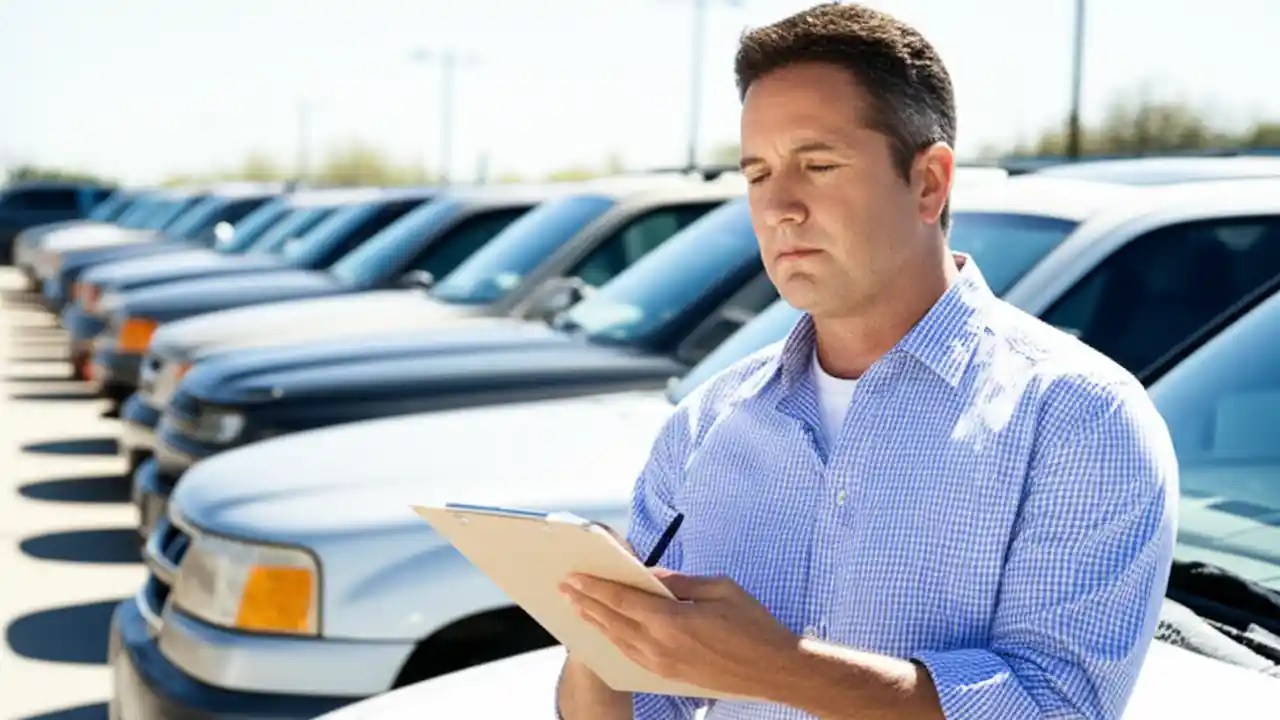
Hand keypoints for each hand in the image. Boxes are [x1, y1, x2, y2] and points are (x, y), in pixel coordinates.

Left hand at [560, 570, 800, 698]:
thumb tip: (649, 575)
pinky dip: (614, 640)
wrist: (774, 669)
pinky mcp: (670, 675)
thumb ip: (679, 581)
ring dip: (595, 622)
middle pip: (612, 621)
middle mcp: (661, 646)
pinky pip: (632, 656)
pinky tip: (607, 632)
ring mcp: (664, 665)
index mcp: (672, 621)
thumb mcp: (719, 588)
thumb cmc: (753, 624)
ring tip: (578, 607)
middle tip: (565, 587)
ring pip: (618, 641)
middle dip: (586, 602)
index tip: (573, 576)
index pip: (621, 600)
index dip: (594, 587)